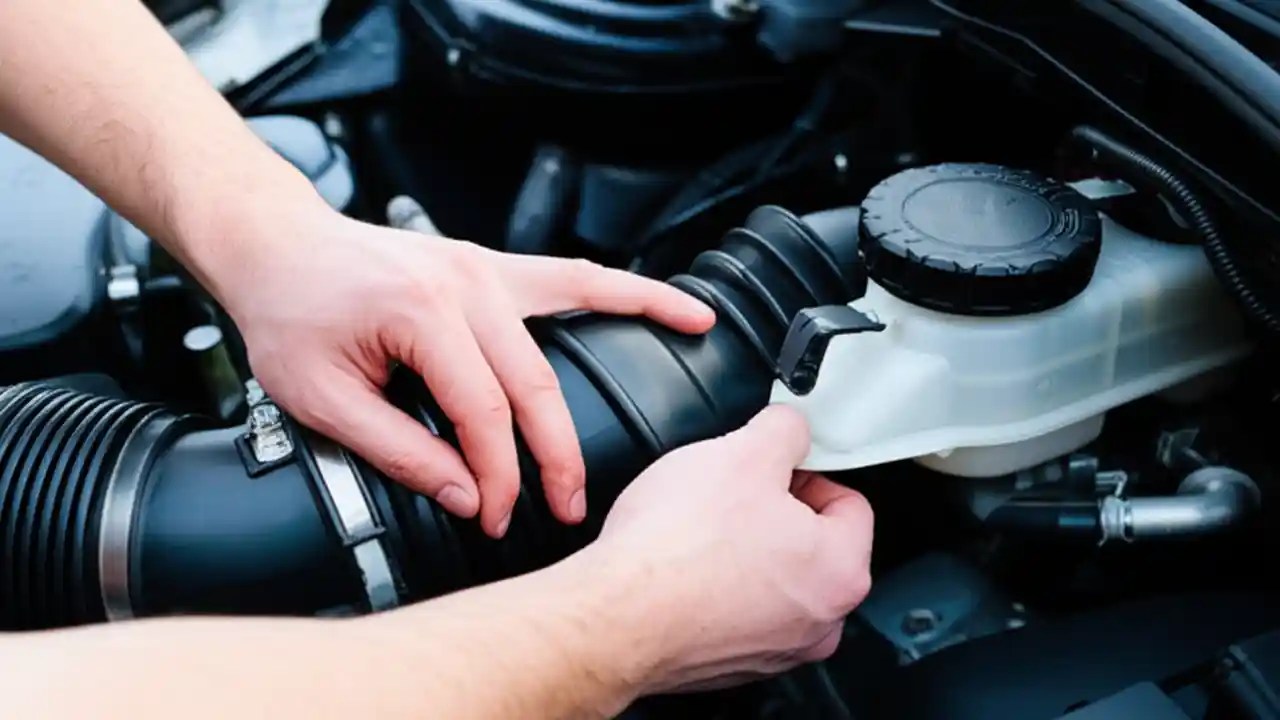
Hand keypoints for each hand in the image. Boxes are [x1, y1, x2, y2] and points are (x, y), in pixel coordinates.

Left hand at [214, 204, 714, 537]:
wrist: (279, 248)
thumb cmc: (290, 313)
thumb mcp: (320, 397)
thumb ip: (398, 450)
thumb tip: (466, 494)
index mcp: (422, 313)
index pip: (482, 414)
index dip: (497, 477)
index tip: (498, 518)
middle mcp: (466, 283)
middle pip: (535, 383)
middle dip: (556, 456)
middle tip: (566, 509)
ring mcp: (487, 268)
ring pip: (579, 317)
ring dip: (632, 352)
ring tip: (685, 378)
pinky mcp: (495, 267)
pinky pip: (576, 278)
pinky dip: (629, 292)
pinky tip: (675, 308)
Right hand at [585, 405, 873, 693]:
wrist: (614, 615)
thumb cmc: (675, 549)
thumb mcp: (742, 452)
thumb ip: (784, 430)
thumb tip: (789, 428)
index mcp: (840, 572)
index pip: (850, 503)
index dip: (803, 473)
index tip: (769, 468)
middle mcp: (819, 623)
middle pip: (812, 545)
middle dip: (772, 513)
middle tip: (728, 494)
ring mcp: (774, 650)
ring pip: (773, 580)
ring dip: (745, 551)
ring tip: (700, 532)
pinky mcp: (729, 664)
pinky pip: (736, 611)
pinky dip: (717, 588)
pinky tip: (683, 567)